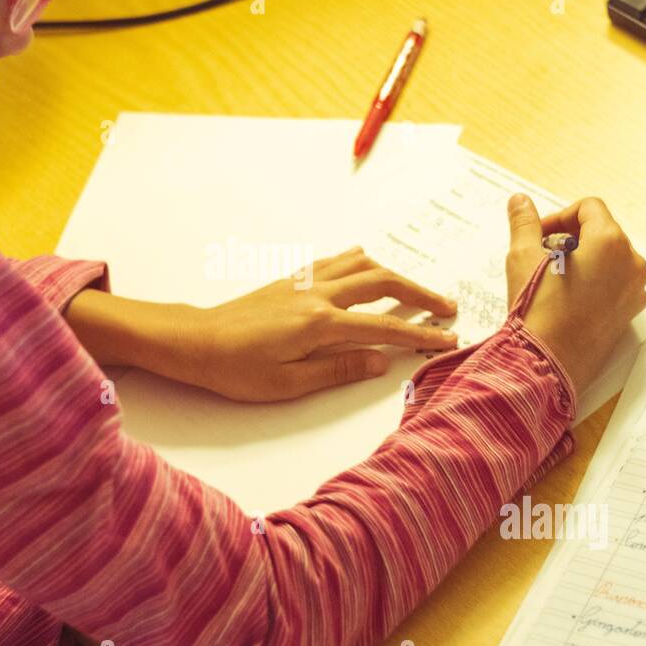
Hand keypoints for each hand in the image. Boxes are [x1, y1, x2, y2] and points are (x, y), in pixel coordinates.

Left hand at [181, 246, 459, 401]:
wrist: (196, 341)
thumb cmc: (237, 369)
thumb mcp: (289, 383)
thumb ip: (338, 370)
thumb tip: (381, 362)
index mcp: (321, 324)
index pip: (386, 327)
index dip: (422, 334)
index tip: (449, 337)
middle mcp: (318, 295)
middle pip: (383, 282)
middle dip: (420, 293)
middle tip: (447, 306)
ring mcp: (305, 283)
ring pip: (362, 265)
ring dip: (394, 274)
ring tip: (416, 290)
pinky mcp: (292, 280)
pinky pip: (336, 262)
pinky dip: (360, 262)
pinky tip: (367, 265)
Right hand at [504, 194, 645, 394]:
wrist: (545, 363)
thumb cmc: (536, 310)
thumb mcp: (522, 257)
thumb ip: (524, 223)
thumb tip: (520, 202)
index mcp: (610, 242)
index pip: (589, 208)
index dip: (560, 216)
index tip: (540, 236)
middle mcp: (631, 262)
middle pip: (602, 231)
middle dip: (571, 238)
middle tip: (542, 257)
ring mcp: (635, 290)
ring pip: (610, 258)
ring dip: (583, 260)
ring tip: (553, 279)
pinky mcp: (630, 312)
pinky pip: (616, 284)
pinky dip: (595, 282)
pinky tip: (567, 299)